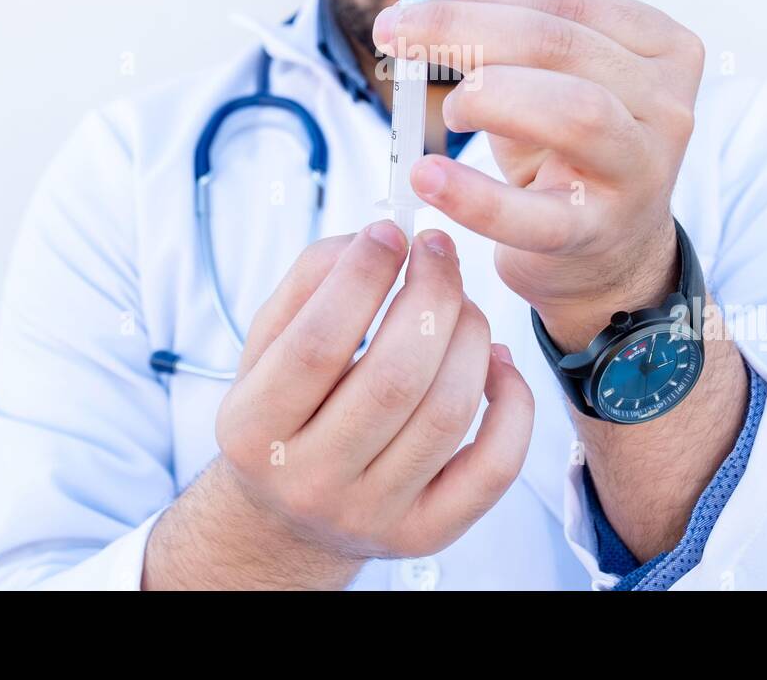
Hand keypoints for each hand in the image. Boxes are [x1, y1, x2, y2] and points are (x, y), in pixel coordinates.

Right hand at [143, 223, 533, 588]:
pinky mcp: (426, 535)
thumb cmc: (284, 406)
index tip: (391, 231)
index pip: (315, 345)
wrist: (287, 514)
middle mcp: (309, 480)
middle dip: (430, 297)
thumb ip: (311, 281)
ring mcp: (372, 515)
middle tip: (439, 251)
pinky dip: (512, 403)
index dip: (360, 277)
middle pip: (393, 379)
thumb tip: (380, 238)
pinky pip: (493, 467)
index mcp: (253, 429)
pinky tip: (497, 361)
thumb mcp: (267, 343)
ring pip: (447, 414)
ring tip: (460, 302)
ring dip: (470, 337)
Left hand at [373, 0, 703, 350]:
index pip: (568, 5)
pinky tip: (426, 177)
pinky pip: (537, 215)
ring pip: (575, 112)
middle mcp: (667, 104)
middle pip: (563, 47)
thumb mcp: (548, 82)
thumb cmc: (569, 150)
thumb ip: (502, 36)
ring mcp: (642, 171)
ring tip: (446, 110)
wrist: (609, 253)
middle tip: (393, 34)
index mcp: (660, 49)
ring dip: (488, 97)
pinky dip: (473, 195)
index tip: (410, 8)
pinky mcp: (601, 233)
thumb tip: (416, 3)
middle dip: (466, 32)